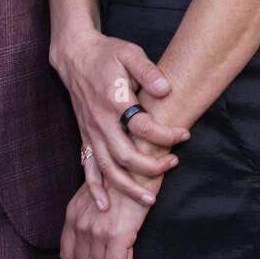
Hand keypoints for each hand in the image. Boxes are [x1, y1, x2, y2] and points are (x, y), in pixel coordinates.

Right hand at [51, 29, 189, 209]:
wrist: (75, 55)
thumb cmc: (107, 53)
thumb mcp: (129, 53)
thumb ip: (148, 70)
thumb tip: (166, 89)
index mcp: (114, 99)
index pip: (143, 127)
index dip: (167, 135)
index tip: (184, 134)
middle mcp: (100, 120)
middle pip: (125, 155)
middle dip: (151, 167)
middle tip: (174, 164)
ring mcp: (90, 131)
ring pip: (108, 168)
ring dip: (127, 188)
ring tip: (149, 200)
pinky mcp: (85, 136)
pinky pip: (87, 166)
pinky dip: (94, 187)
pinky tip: (104, 205)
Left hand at [60, 180, 151, 258]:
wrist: (135, 171)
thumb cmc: (117, 182)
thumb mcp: (90, 195)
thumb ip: (83, 216)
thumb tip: (84, 240)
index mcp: (72, 216)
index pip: (66, 255)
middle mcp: (81, 225)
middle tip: (111, 257)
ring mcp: (97, 231)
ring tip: (122, 250)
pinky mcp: (116, 236)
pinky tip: (129, 249)